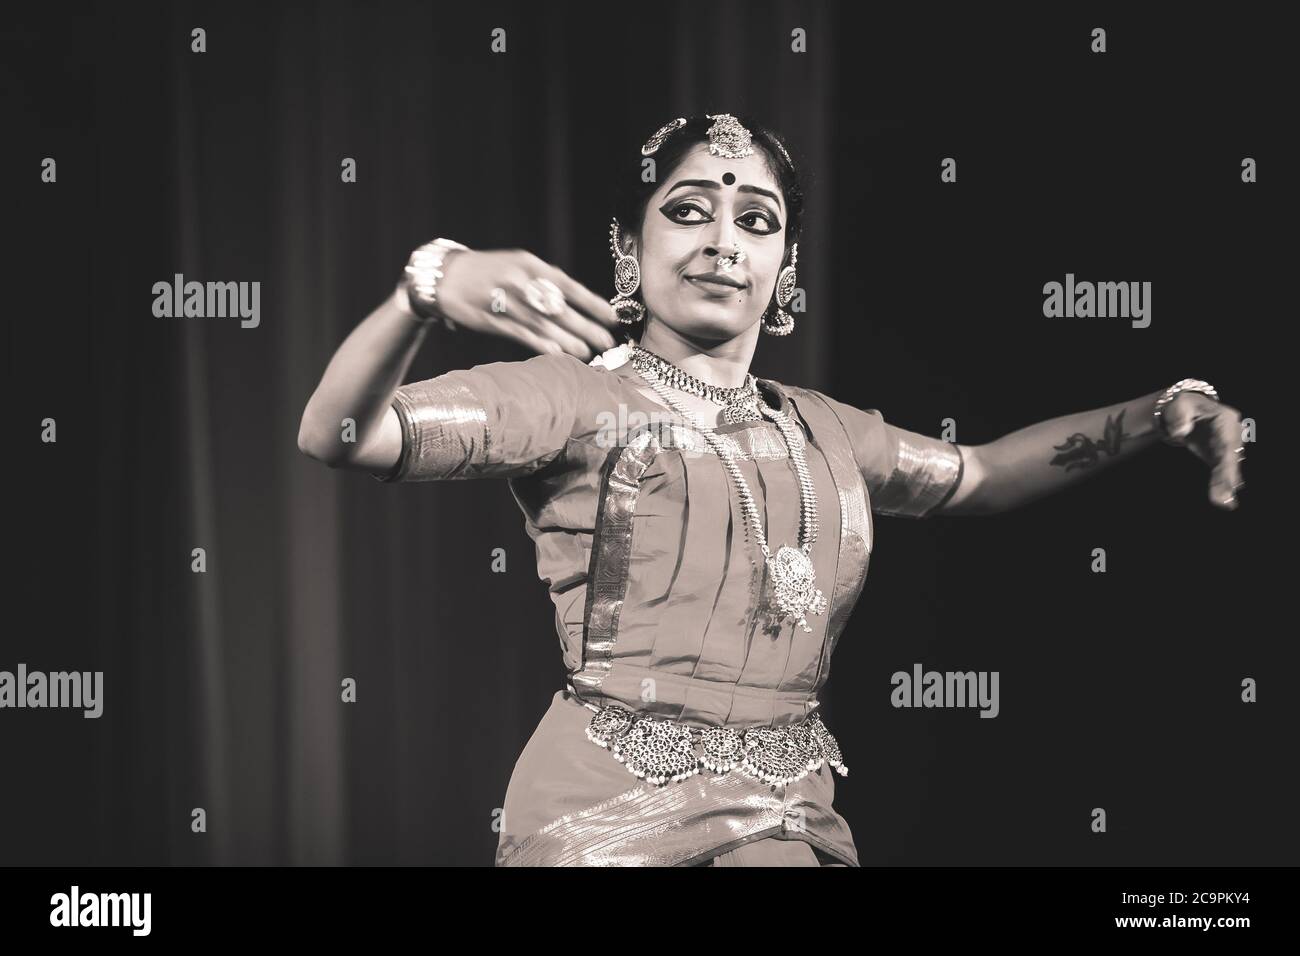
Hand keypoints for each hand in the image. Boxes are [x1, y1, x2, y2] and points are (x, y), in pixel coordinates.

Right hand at [428, 248, 618, 358]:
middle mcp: (519, 281)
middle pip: (558, 307)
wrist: (443, 276)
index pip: (567, 285)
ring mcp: (504, 301)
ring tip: (587, 351)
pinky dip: (539, 343)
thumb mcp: (516, 266)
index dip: (591, 302)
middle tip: (607, 340)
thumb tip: (573, 303)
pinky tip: (556, 353)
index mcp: (529, 264)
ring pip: (541, 323)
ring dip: (566, 338)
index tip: (612, 316)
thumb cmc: (487, 271)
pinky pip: (519, 333)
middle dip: (585, 325)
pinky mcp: (489, 319)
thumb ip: (542, 283)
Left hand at [1160, 392, 1246, 509]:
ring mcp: (1228, 446)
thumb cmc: (1183, 406)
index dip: (1226, 461)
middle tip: (1223, 499)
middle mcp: (1233, 433)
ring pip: (1229, 467)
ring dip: (1227, 485)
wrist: (1186, 410)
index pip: (1226, 442)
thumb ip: (1179, 416)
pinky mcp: (1219, 456)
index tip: (1225, 478)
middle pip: (1231, 458)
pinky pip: (1223, 472)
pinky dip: (1224, 485)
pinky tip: (1227, 501)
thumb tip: (1180, 432)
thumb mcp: (1179, 405)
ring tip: (1225, 503)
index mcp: (1226, 419)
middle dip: (1227, 478)